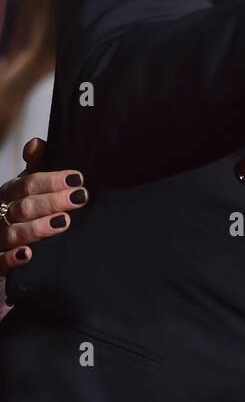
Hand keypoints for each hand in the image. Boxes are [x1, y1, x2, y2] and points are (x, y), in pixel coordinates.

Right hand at [0, 138, 90, 276]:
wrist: (2, 247)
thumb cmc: (18, 210)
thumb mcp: (25, 187)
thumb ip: (34, 166)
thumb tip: (36, 143)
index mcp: (8, 194)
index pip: (26, 184)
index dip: (51, 181)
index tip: (77, 179)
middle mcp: (0, 214)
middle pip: (23, 207)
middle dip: (52, 202)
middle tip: (80, 198)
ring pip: (12, 233)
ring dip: (37, 228)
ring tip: (62, 222)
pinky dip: (12, 258)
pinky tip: (27, 254)